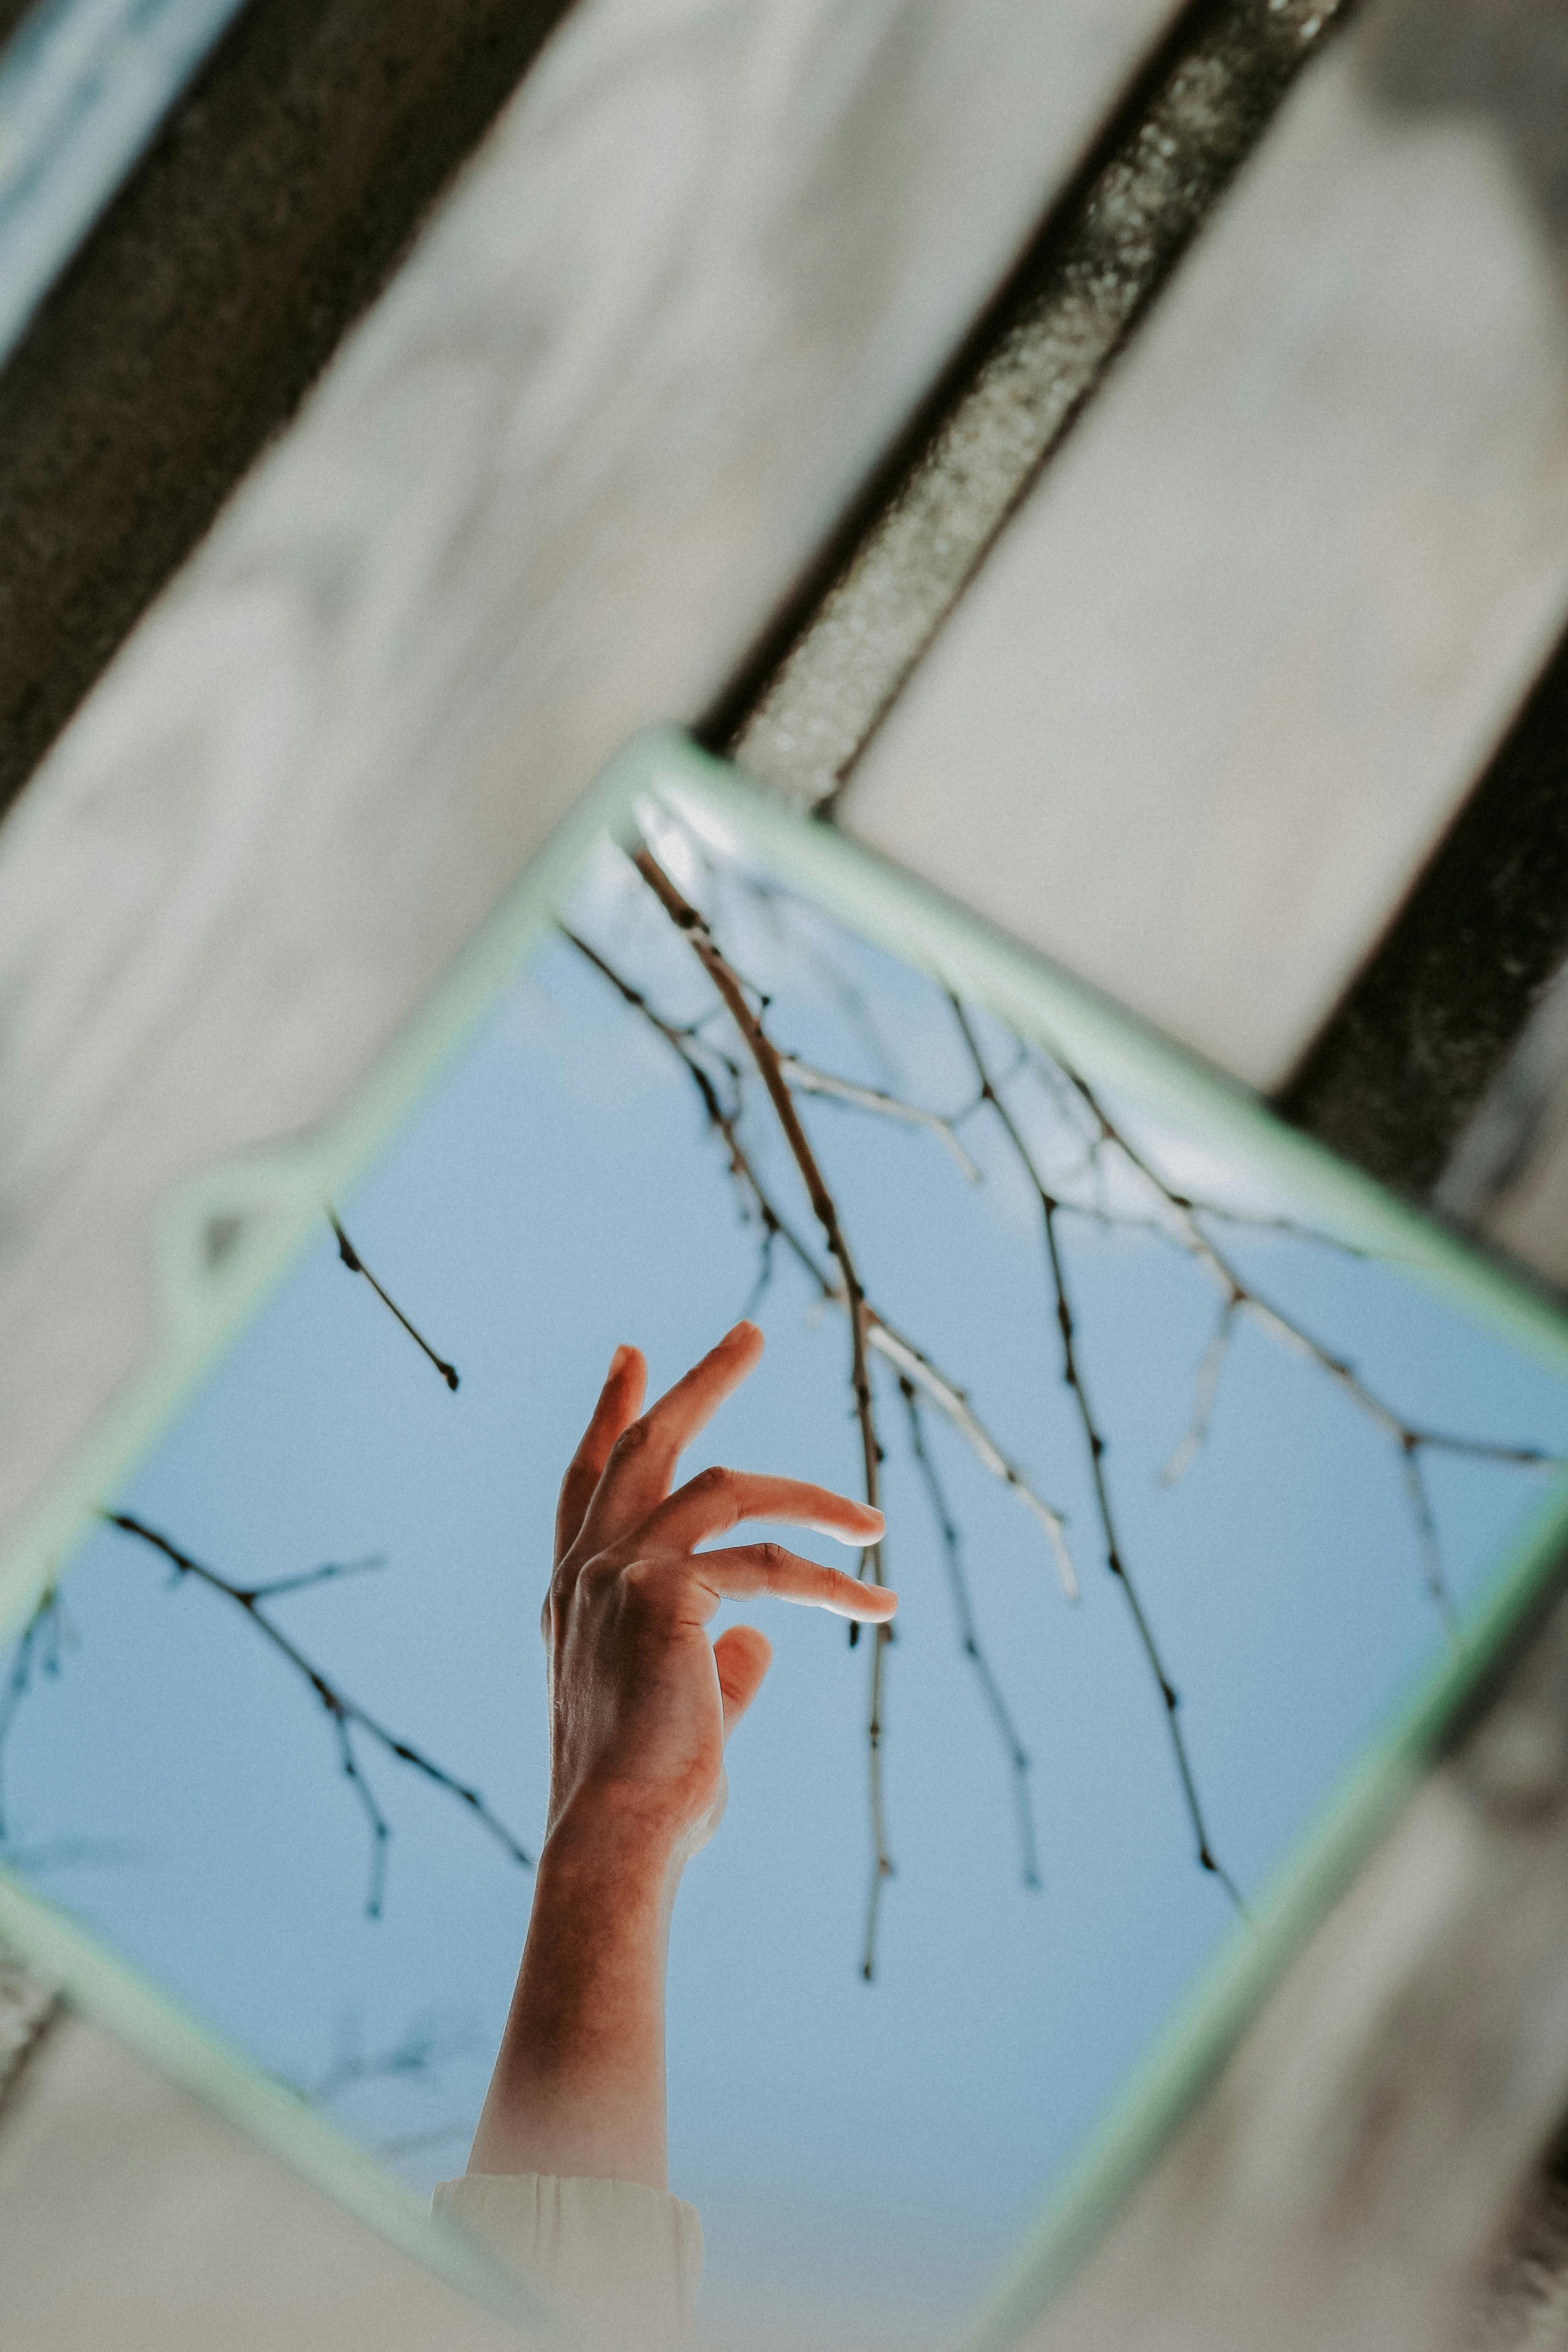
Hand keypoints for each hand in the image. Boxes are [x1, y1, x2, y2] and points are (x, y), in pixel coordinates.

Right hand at [543, 1319, 894, 1872]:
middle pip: (644, 1446)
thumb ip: (718, 1667)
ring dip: (809, 1492)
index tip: (633, 1357)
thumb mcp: (686, 1713)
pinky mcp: (665, 1593)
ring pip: (722, 1484)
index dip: (611, 1416)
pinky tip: (878, 1609)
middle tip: (749, 1334)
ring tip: (874, 1518)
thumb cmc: (651, 1797)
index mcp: (575, 1595)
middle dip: (701, 1383)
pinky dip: (831, 1585)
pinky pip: (766, 1565)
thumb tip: (759, 1641)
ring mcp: (619, 1574)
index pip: (588, 1483)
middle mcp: (585, 1572)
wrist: (618, 1839)